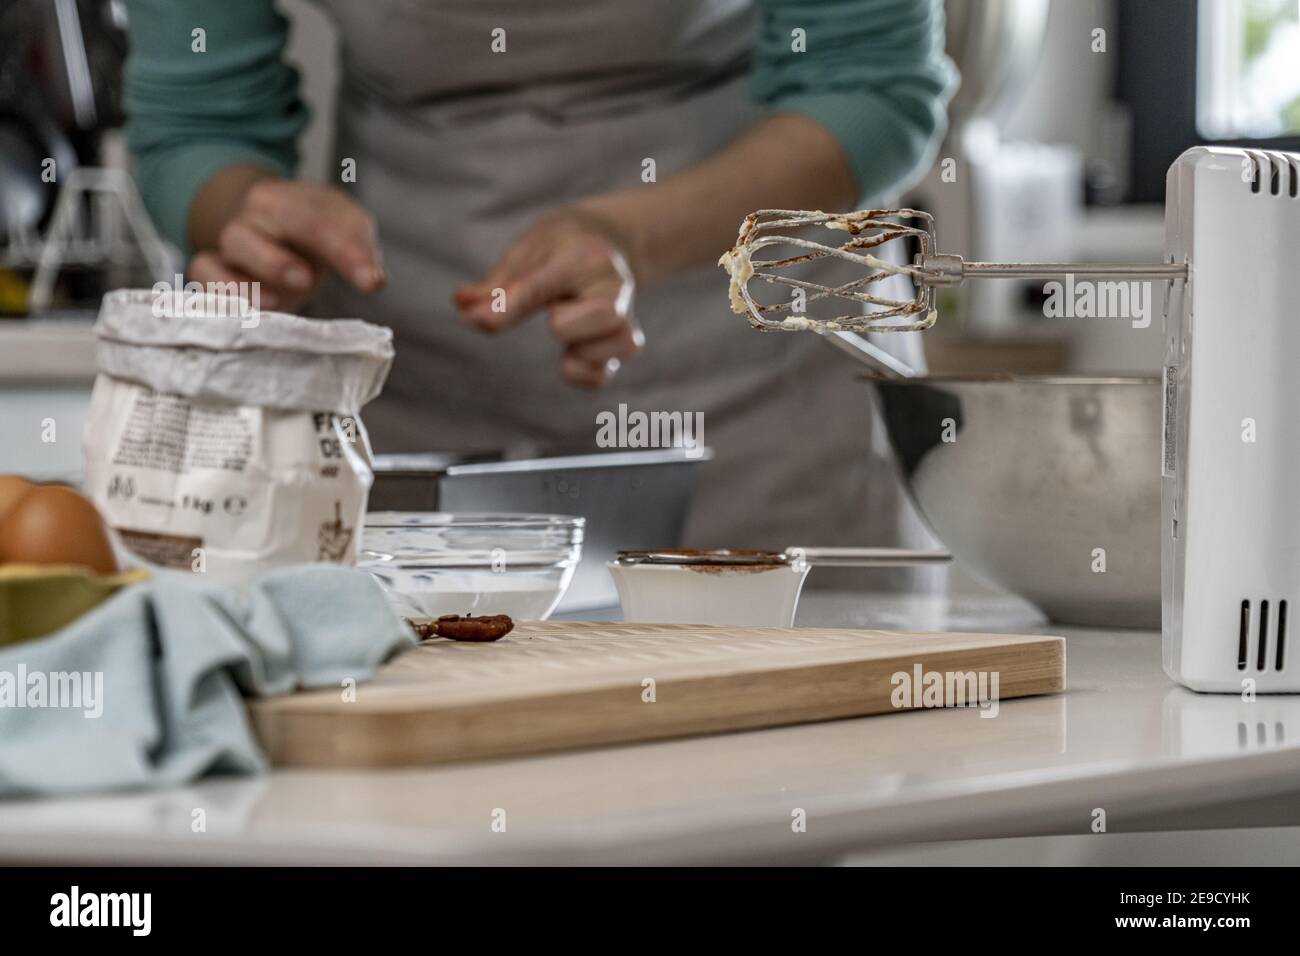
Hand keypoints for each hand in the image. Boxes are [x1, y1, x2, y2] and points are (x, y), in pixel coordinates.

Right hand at [189, 177, 385, 311]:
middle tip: (303, 280)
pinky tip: (246, 317)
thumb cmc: (317, 229)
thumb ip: (360, 251)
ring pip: (215, 260)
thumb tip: (375, 280)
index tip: (371, 282)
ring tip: (272, 304)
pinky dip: (217, 297)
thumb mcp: (347, 227)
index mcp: (282, 200)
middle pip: (246, 235)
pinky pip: (202, 280)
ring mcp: (225, 248)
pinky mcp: (210, 274)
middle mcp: (247, 219)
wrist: (277, 227)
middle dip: (273, 261)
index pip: (310, 221)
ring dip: (242, 285)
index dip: (341, 252)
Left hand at [454, 208, 642, 387]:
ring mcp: (625, 315)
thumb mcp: (528, 251)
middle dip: (565, 324)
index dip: (505, 306)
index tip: (475, 316)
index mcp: (587, 256)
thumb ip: (498, 285)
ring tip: (568, 340)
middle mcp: (616, 286)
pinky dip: (583, 375)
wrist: (606, 239)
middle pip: (606, 315)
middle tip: (554, 313)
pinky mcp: (620, 342)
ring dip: (584, 352)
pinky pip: (604, 373)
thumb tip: (463, 309)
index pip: (544, 288)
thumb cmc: (560, 245)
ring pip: (624, 344)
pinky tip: (567, 360)